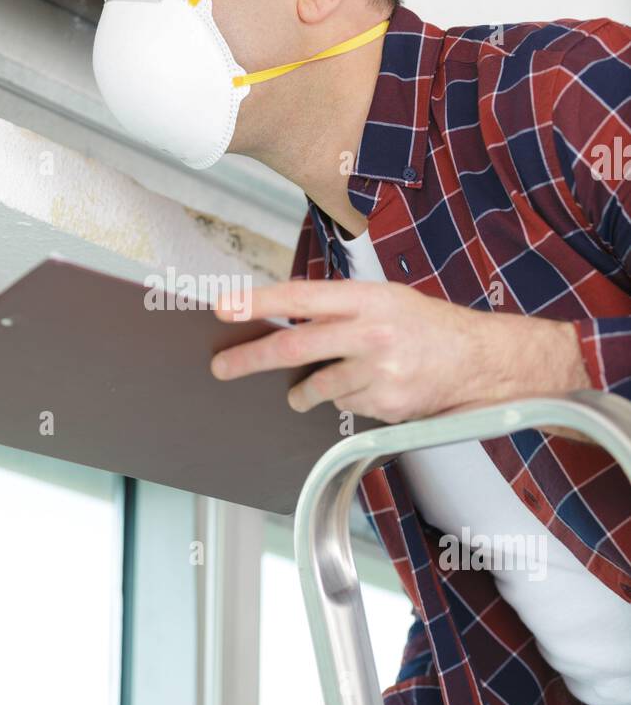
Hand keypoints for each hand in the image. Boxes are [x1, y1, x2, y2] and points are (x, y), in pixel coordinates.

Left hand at [211, 280, 589, 423]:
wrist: (481, 360)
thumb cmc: (428, 326)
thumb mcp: (385, 299)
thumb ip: (338, 307)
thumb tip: (283, 318)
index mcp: (368, 299)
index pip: (300, 297)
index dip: (258, 303)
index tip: (224, 308)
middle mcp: (372, 333)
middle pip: (294, 346)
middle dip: (250, 359)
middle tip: (222, 367)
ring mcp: (380, 372)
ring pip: (317, 387)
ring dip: (304, 391)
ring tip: (304, 389)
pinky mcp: (387, 404)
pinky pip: (346, 406)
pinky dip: (346, 400)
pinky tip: (372, 388)